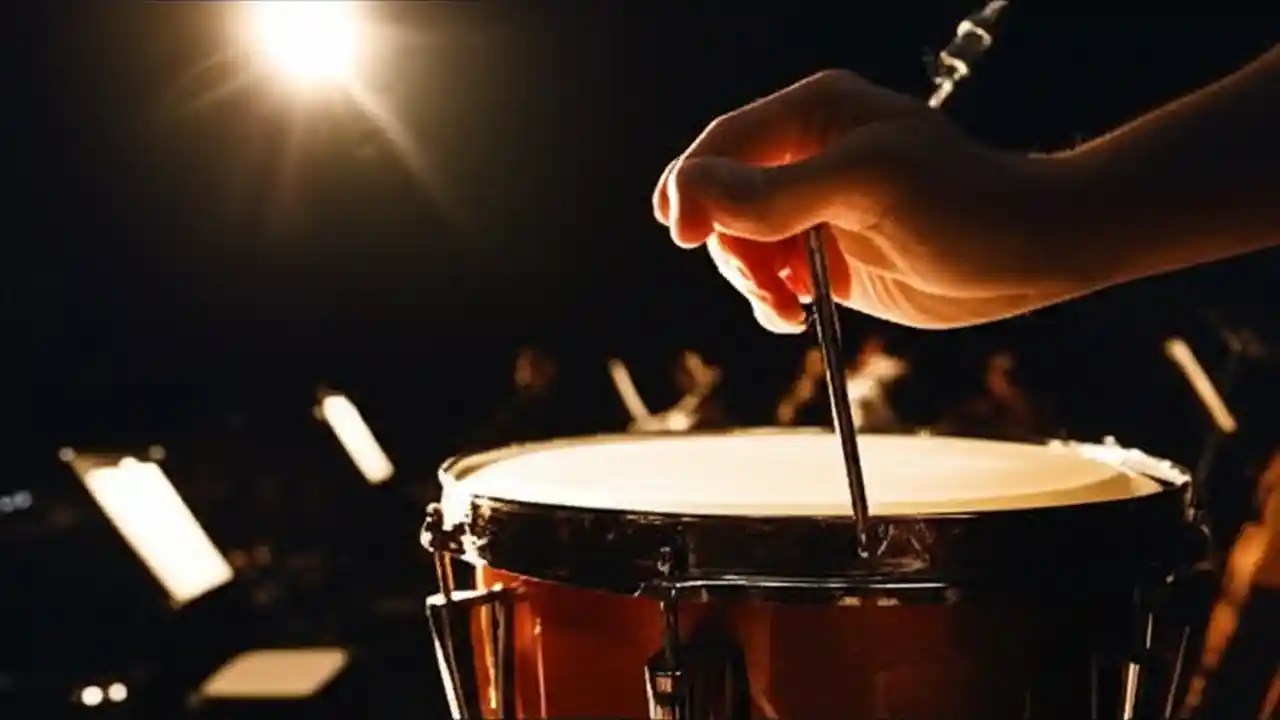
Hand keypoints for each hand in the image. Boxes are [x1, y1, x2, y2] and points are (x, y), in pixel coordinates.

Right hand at [653, 70, 1104, 331]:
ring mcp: (814, 208)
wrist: (1028, 255)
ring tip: (787, 306)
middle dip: (730, 246)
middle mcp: (805, 156)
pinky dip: (769, 300)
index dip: (692, 187)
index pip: (722, 145)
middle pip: (721, 199)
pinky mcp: (825, 256)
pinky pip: (769, 276)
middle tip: (764, 284)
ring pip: (740, 244)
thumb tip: (690, 196)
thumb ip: (776, 191)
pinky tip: (794, 313)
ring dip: (749, 280)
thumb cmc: (963, 203)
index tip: (684, 236)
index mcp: (812, 114)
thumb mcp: (866, 185)